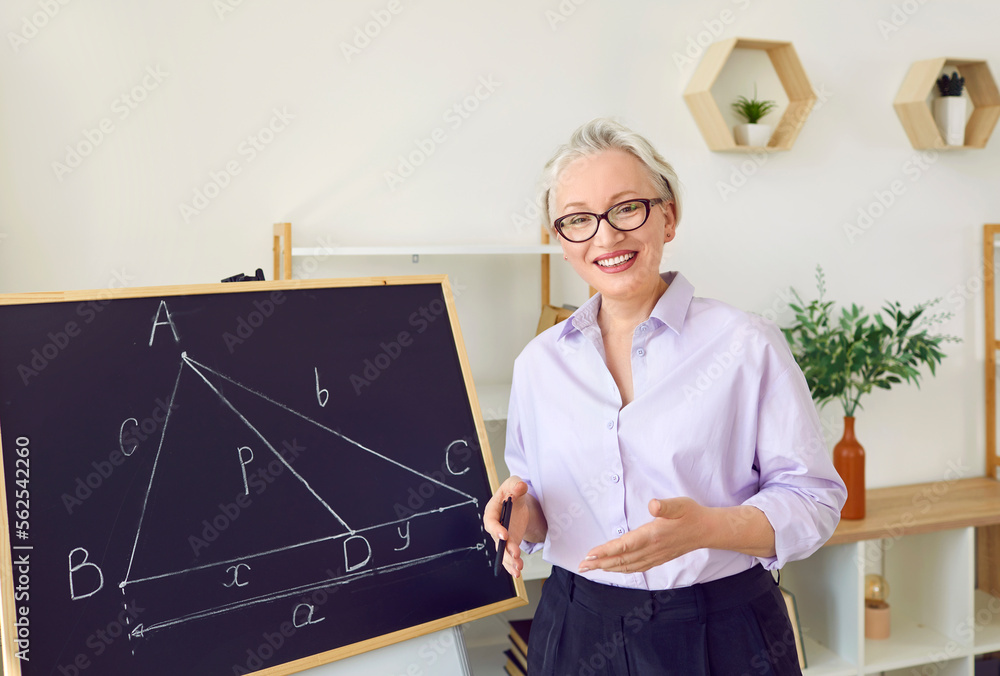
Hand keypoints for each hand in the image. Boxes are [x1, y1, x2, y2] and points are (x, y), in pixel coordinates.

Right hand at [483, 476, 531, 578]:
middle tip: (514, 555)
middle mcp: (495, 527)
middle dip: (505, 549)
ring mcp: (501, 537)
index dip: (496, 529)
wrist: (517, 500)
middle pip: (496, 540)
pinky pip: (508, 556)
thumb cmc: (512, 490)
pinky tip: (517, 572)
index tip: (505, 535)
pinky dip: (512, 565)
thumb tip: (520, 486)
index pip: (491, 522)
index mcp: (491, 511)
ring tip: (518, 569)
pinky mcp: (509, 543)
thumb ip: (516, 485)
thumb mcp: (514, 484)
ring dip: (509, 561)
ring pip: (503, 552)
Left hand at [578, 497, 707, 573]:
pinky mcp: (659, 559)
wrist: (707, 530)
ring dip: (608, 568)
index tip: (590, 554)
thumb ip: (665, 506)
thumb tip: (653, 505)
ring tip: (592, 569)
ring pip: (628, 566)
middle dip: (600, 563)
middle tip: (582, 566)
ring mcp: (655, 556)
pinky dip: (623, 570)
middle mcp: (652, 549)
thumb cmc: (691, 515)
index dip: (606, 551)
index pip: (625, 546)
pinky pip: (637, 568)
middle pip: (621, 559)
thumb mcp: (680, 504)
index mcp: (653, 535)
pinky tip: (616, 569)